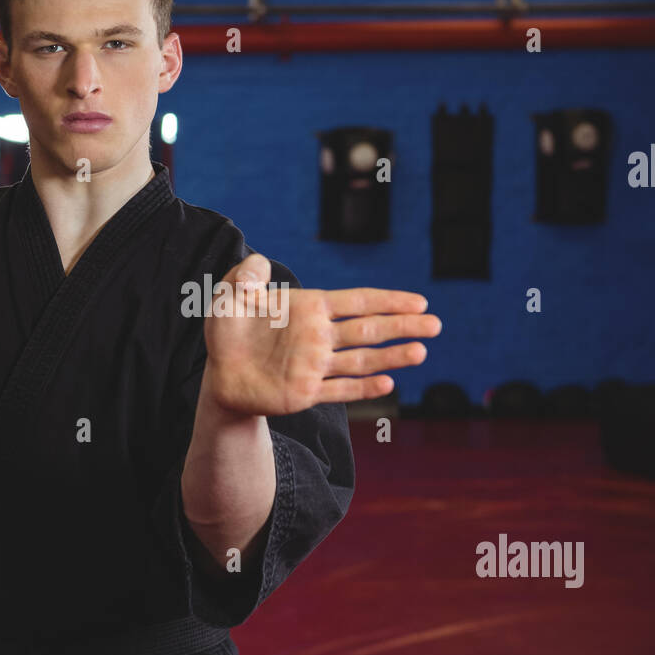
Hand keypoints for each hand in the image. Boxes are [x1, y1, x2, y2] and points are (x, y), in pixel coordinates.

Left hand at [203, 254, 440, 416]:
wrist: (219, 374)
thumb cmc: (227, 332)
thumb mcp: (229, 296)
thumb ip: (245, 277)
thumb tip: (260, 262)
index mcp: (310, 309)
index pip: (356, 302)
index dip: (388, 300)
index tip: (419, 301)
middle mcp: (320, 336)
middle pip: (369, 329)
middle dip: (402, 325)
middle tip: (435, 324)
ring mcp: (315, 365)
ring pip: (361, 360)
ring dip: (391, 356)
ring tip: (421, 352)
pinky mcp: (306, 392)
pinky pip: (339, 390)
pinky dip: (363, 388)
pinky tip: (388, 384)